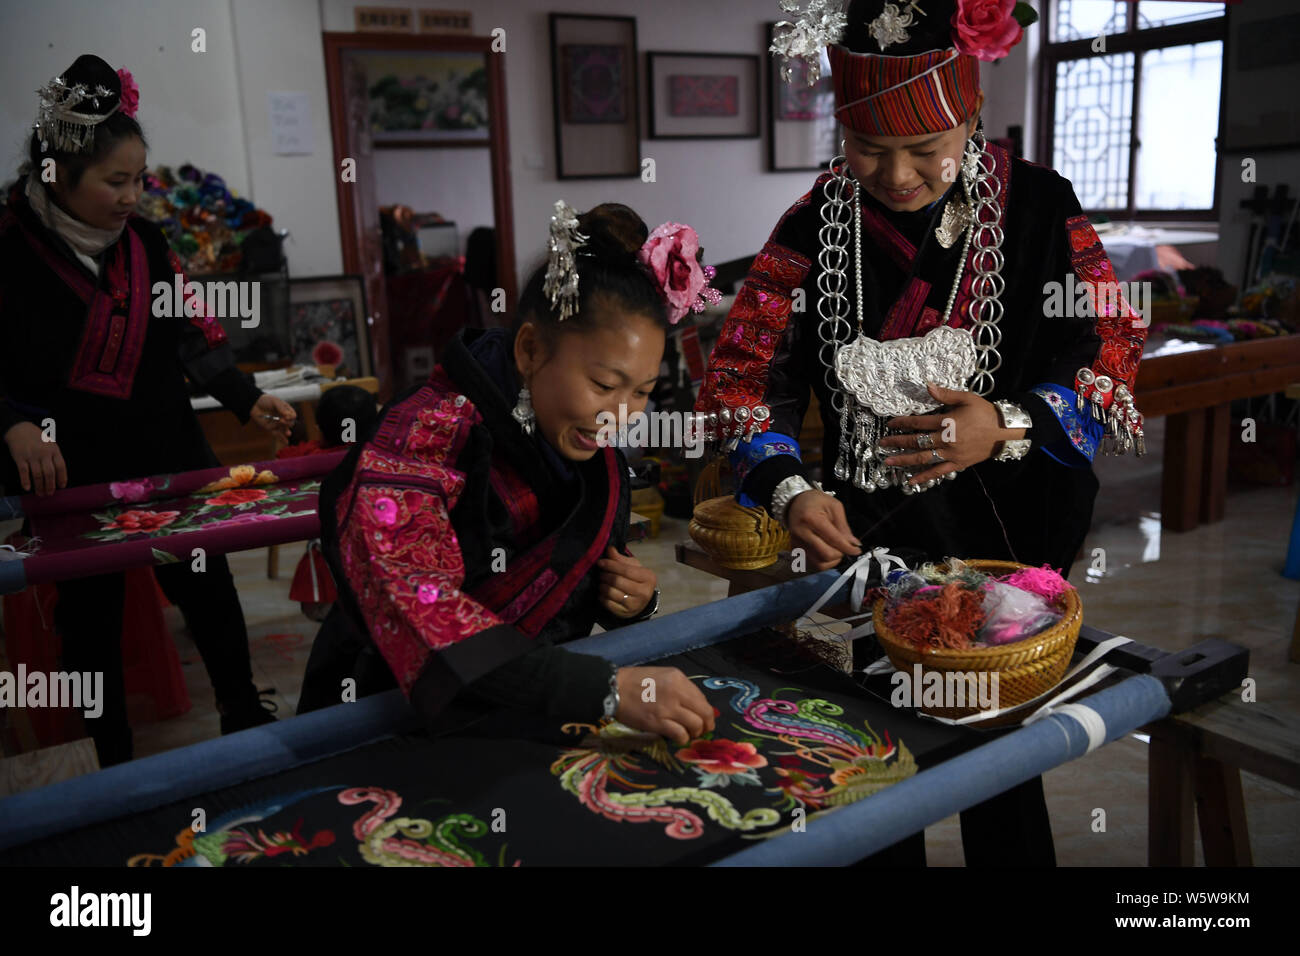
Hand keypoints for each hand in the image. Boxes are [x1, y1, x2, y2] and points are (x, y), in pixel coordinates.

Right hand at [4, 422, 66, 495]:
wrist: (20, 429)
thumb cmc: (38, 439)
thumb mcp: (51, 444)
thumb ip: (54, 457)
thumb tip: (59, 475)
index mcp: (54, 450)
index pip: (61, 466)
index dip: (62, 478)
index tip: (62, 486)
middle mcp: (44, 454)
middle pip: (49, 473)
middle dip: (50, 485)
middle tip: (50, 494)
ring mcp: (32, 456)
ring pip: (37, 474)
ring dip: (39, 486)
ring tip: (40, 494)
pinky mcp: (20, 458)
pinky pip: (24, 472)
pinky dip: (25, 481)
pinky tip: (27, 488)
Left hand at [251, 393, 295, 442]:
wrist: (254, 404)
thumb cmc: (265, 401)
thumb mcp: (275, 401)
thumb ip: (281, 408)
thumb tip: (288, 416)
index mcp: (286, 410)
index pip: (293, 415)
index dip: (291, 416)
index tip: (287, 415)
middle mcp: (283, 417)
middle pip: (290, 423)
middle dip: (288, 423)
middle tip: (282, 420)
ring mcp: (277, 423)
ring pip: (284, 429)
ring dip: (286, 431)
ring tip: (288, 433)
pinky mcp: (271, 428)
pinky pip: (277, 434)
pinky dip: (282, 438)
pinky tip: (286, 442)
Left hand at [596, 545, 656, 617]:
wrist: (641, 600)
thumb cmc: (637, 580)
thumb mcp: (634, 567)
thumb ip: (621, 559)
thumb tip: (609, 549)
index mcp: (648, 578)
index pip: (626, 570)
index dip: (611, 565)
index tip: (600, 562)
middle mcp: (644, 592)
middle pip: (617, 581)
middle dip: (605, 575)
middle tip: (601, 573)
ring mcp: (635, 605)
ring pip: (611, 592)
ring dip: (602, 585)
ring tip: (602, 582)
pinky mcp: (625, 613)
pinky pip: (607, 603)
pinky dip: (602, 596)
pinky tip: (603, 592)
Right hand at [614, 666, 715, 744]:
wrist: (614, 689)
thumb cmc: (636, 681)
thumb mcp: (662, 676)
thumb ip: (679, 687)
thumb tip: (694, 705)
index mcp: (678, 679)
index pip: (702, 698)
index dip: (706, 711)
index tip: (704, 718)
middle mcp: (677, 692)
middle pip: (704, 712)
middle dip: (707, 724)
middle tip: (702, 730)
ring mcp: (668, 708)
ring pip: (695, 725)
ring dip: (695, 732)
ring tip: (689, 734)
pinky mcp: (658, 723)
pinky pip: (680, 734)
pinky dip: (683, 739)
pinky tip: (679, 738)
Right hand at [786, 490, 860, 570]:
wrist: (795, 503)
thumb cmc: (815, 502)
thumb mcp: (834, 506)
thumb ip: (843, 526)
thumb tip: (853, 543)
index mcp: (811, 518)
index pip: (833, 539)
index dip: (848, 547)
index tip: (857, 549)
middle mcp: (801, 533)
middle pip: (826, 555)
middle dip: (840, 554)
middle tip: (845, 547)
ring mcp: (797, 543)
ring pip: (820, 563)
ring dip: (833, 560)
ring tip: (836, 549)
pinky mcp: (796, 550)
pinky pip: (813, 564)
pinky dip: (824, 562)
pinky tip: (828, 552)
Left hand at [879, 382, 1021, 484]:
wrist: (1005, 431)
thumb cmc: (985, 412)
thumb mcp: (966, 398)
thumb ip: (945, 394)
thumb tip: (927, 385)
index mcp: (947, 422)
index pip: (918, 423)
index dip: (902, 423)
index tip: (890, 424)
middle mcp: (946, 440)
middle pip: (917, 442)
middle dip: (897, 442)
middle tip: (882, 444)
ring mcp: (951, 454)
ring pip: (923, 459)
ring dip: (904, 461)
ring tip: (888, 462)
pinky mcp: (958, 464)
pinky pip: (938, 472)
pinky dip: (923, 478)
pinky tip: (910, 482)